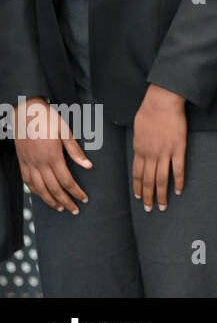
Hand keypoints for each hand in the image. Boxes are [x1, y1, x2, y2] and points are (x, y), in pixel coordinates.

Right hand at [14, 98, 91, 213]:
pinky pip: (28, 181)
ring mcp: (29, 164)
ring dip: (50, 200)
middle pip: (54, 189)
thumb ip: (76, 151)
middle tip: (74, 210)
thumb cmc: (48, 119)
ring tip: (60, 207)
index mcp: (53, 156)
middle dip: (65, 201)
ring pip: (39, 189)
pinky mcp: (22, 162)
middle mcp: (40, 163)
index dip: (76, 192)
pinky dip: (35, 191)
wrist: (26, 112)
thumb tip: (88, 166)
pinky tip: (41, 195)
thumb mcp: (66, 132)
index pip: (67, 181)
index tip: (84, 199)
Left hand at [131, 84, 187, 211]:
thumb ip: (139, 141)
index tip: (139, 198)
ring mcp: (165, 153)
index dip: (138, 188)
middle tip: (149, 209)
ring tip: (162, 206)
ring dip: (161, 194)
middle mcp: (150, 155)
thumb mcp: (138, 128)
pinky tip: (178, 190)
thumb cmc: (149, 111)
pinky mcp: (178, 148)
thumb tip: (140, 148)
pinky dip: (178, 181)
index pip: (137, 174)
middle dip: (148, 197)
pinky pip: (178, 168)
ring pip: (161, 179)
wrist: (162, 102)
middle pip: (148, 180)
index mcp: (139, 150)